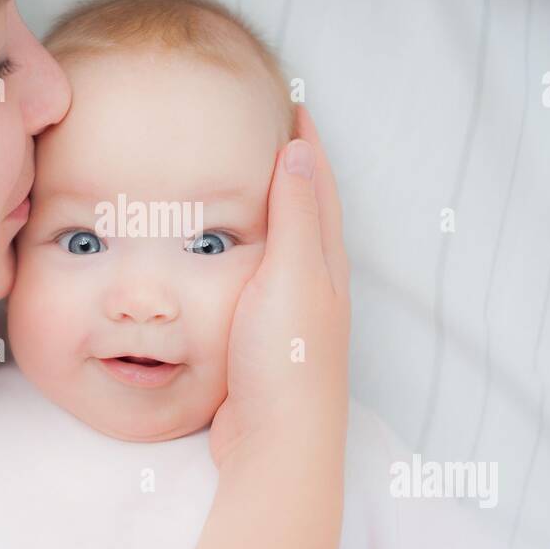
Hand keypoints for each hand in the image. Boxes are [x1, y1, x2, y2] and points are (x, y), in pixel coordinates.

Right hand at [209, 105, 350, 468]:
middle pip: (310, 212)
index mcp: (324, 263)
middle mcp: (316, 285)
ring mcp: (294, 315)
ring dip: (273, 209)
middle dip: (294, 169)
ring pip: (286, 246)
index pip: (317, 187)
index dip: (306, 144)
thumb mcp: (290, 277)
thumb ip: (294, 216)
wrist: (277, 445)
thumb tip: (298, 151)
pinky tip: (225, 259)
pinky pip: (261, 277)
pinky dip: (249, 251)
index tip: (291, 103)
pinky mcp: (267, 341)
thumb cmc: (286, 361)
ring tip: (243, 182)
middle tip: (266, 131)